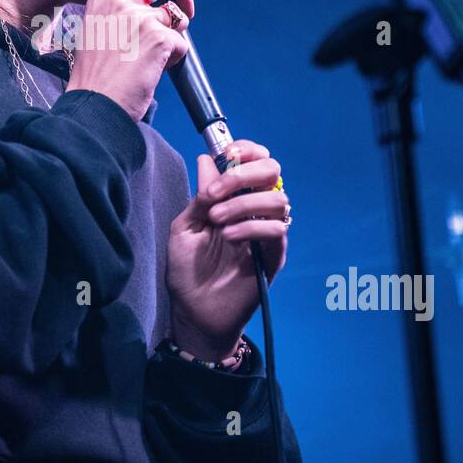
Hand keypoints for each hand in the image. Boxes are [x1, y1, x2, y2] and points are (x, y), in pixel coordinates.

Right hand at [64, 0, 194, 121]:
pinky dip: (172, 60)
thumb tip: (159, 3)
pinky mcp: (159, 37)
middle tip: (188, 6)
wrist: (95, 104)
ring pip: (175, 17)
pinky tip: (151, 71)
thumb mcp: (100, 29)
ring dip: (171, 38)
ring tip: (150, 60)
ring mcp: (141, 16)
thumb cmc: (96, 76)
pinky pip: (181, 44)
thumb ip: (123, 8)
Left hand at [166, 139, 289, 360]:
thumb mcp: (185, 226)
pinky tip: (229, 237)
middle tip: (216, 193)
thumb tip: (207, 157)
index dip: (247, 150)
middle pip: (272, 171)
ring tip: (217, 221)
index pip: (256, 161)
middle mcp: (254, 210)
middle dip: (244, 174)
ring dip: (244, 203)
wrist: (193, 312)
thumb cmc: (187, 270)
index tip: (227, 154)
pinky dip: (252, 227)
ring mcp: (266, 233)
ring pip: (277, 199)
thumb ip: (201, 195)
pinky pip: (277, 230)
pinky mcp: (273, 256)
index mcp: (235, 198)